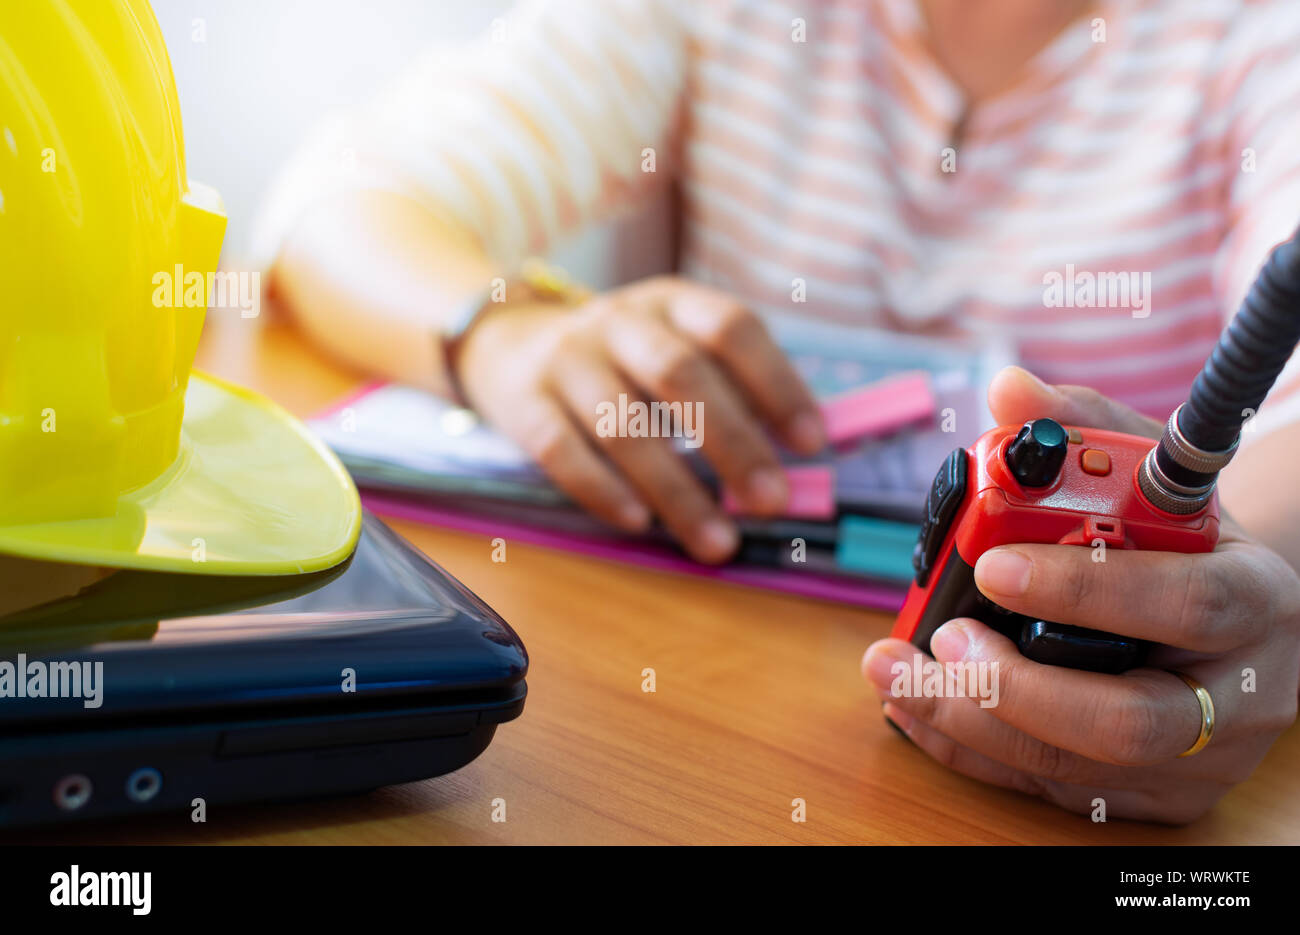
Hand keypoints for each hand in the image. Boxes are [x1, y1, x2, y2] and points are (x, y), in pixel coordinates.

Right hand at [454, 275, 824, 562]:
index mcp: (671, 302)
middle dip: (733, 442)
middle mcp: (618, 322)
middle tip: (772, 502)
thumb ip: (730, 388)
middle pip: (680, 375)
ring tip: (717, 542)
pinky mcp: (524, 404)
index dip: (776, 383)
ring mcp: (566, 360)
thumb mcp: (674, 344)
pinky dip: (603, 491)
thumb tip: (796, 458)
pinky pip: (562, 451)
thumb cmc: (622, 359)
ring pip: (624, 424)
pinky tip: (638, 523)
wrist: (507, 341)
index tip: (811, 444)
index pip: (731, 328)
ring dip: (676, 490)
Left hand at [862, 366, 1299, 822]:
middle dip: (1015, 686)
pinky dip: (969, 751)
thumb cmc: (1178, 538)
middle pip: (1129, 722)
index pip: (1184, 602)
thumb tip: (1009, 391)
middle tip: (942, 638)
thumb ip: (1081, 426)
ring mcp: (1193, 758)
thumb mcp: (1147, 469)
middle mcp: (1234, 693)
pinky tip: (915, 707)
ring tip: (897, 672)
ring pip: (1077, 768)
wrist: (1234, 618)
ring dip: (969, 722)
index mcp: (1250, 596)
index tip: (991, 563)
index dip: (1084, 588)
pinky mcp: (1149, 795)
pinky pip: (1048, 787)